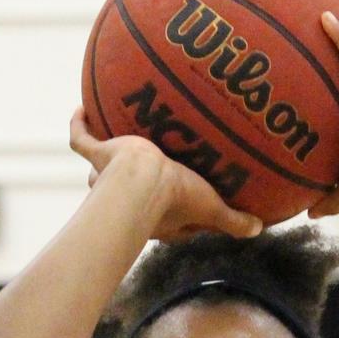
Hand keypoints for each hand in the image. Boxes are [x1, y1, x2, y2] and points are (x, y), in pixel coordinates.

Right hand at [69, 109, 261, 241]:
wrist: (143, 180)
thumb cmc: (176, 198)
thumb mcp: (211, 208)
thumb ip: (233, 220)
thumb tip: (259, 229)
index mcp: (154, 216)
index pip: (164, 216)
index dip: (175, 214)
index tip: (187, 198)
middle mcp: (125, 197)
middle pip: (127, 194)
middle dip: (132, 190)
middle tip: (146, 171)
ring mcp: (108, 176)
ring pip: (100, 174)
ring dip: (104, 163)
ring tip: (112, 142)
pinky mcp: (99, 155)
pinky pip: (81, 140)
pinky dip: (79, 125)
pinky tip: (80, 108)